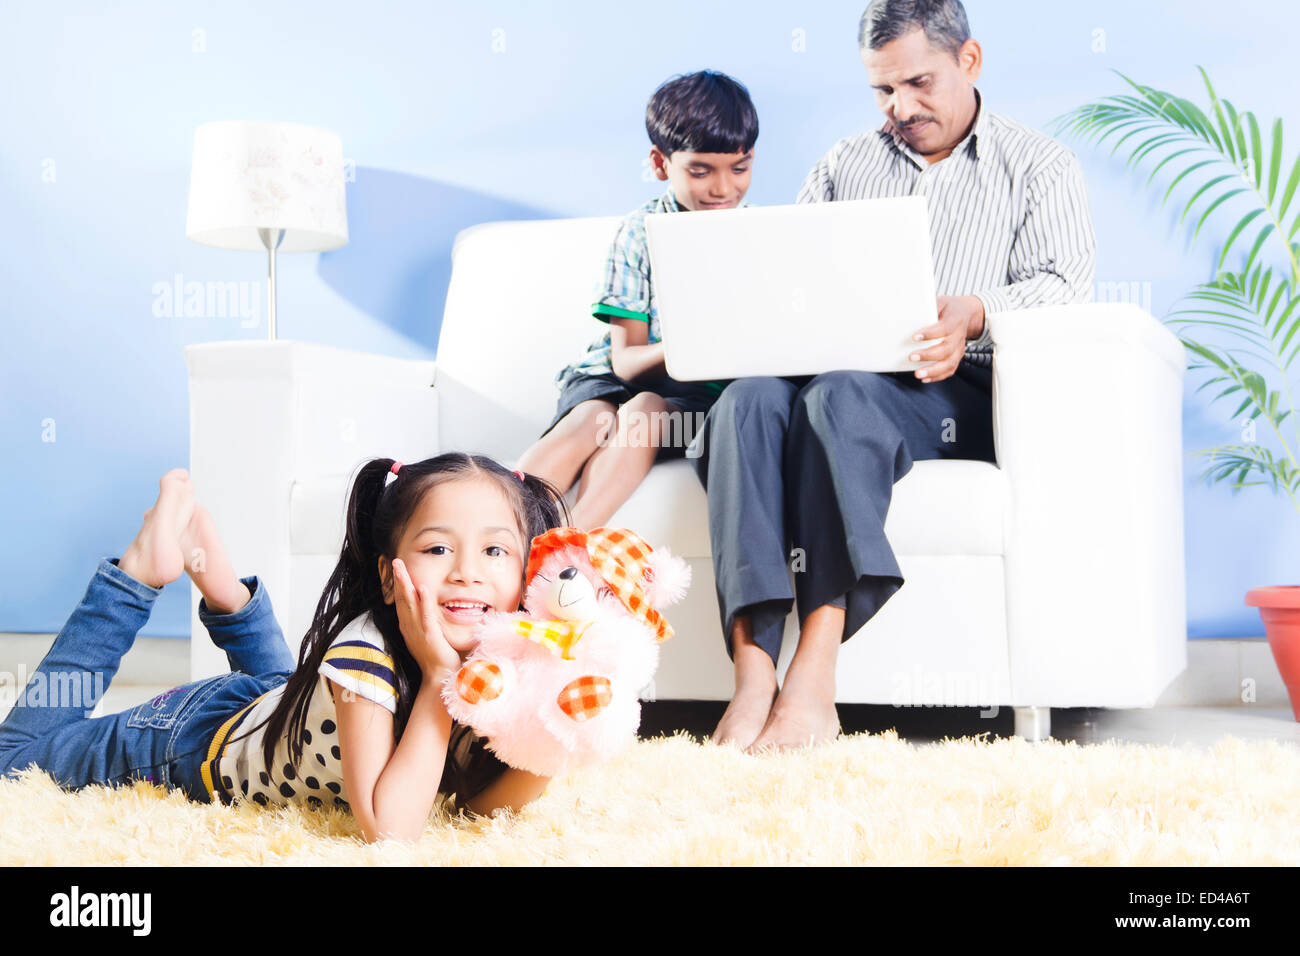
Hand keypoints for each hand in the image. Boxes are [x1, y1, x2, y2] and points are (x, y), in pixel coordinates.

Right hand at [391, 558, 461, 678]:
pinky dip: (423, 601)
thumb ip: (426, 620)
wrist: (439, 677)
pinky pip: (426, 616)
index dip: (399, 585)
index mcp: (409, 626)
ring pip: (409, 603)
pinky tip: (422, 588)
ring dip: (405, 584)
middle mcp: (410, 627)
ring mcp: (418, 631)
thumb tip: (430, 606)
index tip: (397, 569)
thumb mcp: (428, 635)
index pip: (402, 601)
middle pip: (402, 598)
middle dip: (398, 579)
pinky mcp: (430, 636)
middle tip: (395, 561)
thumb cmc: (437, 656)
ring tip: (401, 568)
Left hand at [908, 295, 984, 383]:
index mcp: (955, 319)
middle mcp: (958, 336)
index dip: (930, 333)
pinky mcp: (957, 357)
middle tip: (911, 357)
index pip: (944, 328)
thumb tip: (904, 312)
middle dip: (928, 355)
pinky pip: (950, 370)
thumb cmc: (947, 308)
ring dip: (933, 370)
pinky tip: (925, 378)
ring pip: (949, 363)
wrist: (966, 313)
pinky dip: (938, 376)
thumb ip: (926, 308)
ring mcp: (959, 348)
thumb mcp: (939, 301)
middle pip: (946, 349)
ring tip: (918, 374)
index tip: (915, 337)